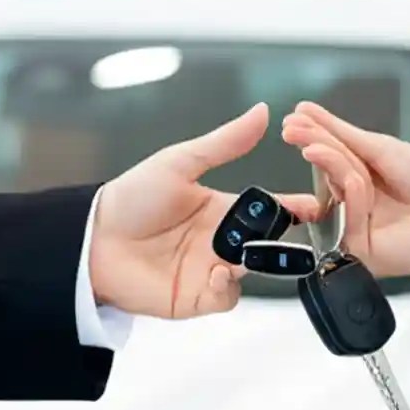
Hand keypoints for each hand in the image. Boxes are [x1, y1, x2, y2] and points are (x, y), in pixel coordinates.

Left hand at [89, 103, 320, 318]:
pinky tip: (213, 273)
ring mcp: (210, 270)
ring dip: (253, 265)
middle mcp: (221, 240)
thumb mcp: (180, 163)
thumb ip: (225, 143)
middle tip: (282, 237)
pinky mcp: (195, 297)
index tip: (316, 206)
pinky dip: (226, 288)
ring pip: (253, 274)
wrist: (92, 240)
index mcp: (222, 207)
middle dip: (282, 243)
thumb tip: (262, 112)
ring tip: (237, 256)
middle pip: (269, 244)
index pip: (271, 209)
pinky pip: (226, 298)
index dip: (296, 209)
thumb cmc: (130, 198)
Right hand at [280, 101, 409, 308]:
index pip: (330, 157)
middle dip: (315, 147)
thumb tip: (304, 111)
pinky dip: (353, 195)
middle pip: (328, 173)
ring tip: (316, 148)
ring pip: (333, 192)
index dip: (312, 138)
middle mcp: (352, 204)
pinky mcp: (358, 251)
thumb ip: (341, 134)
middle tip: (292, 130)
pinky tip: (355, 180)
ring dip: (330, 164)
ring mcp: (353, 228)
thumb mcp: (382, 148)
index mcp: (358, 180)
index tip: (291, 121)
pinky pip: (345, 218)